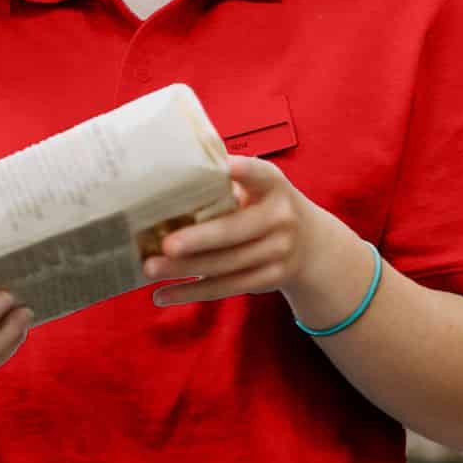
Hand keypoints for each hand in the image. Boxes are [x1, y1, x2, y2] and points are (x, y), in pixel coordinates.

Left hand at [146, 157, 356, 321]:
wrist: (311, 245)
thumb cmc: (263, 206)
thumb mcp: (258, 187)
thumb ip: (225, 181)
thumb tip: (165, 173)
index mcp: (273, 185)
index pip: (260, 174)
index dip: (244, 171)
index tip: (227, 167)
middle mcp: (280, 217)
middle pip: (235, 231)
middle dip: (199, 239)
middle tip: (166, 245)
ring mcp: (278, 252)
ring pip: (225, 265)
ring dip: (185, 270)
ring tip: (150, 268)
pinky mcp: (269, 279)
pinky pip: (225, 288)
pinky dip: (192, 293)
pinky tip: (163, 295)